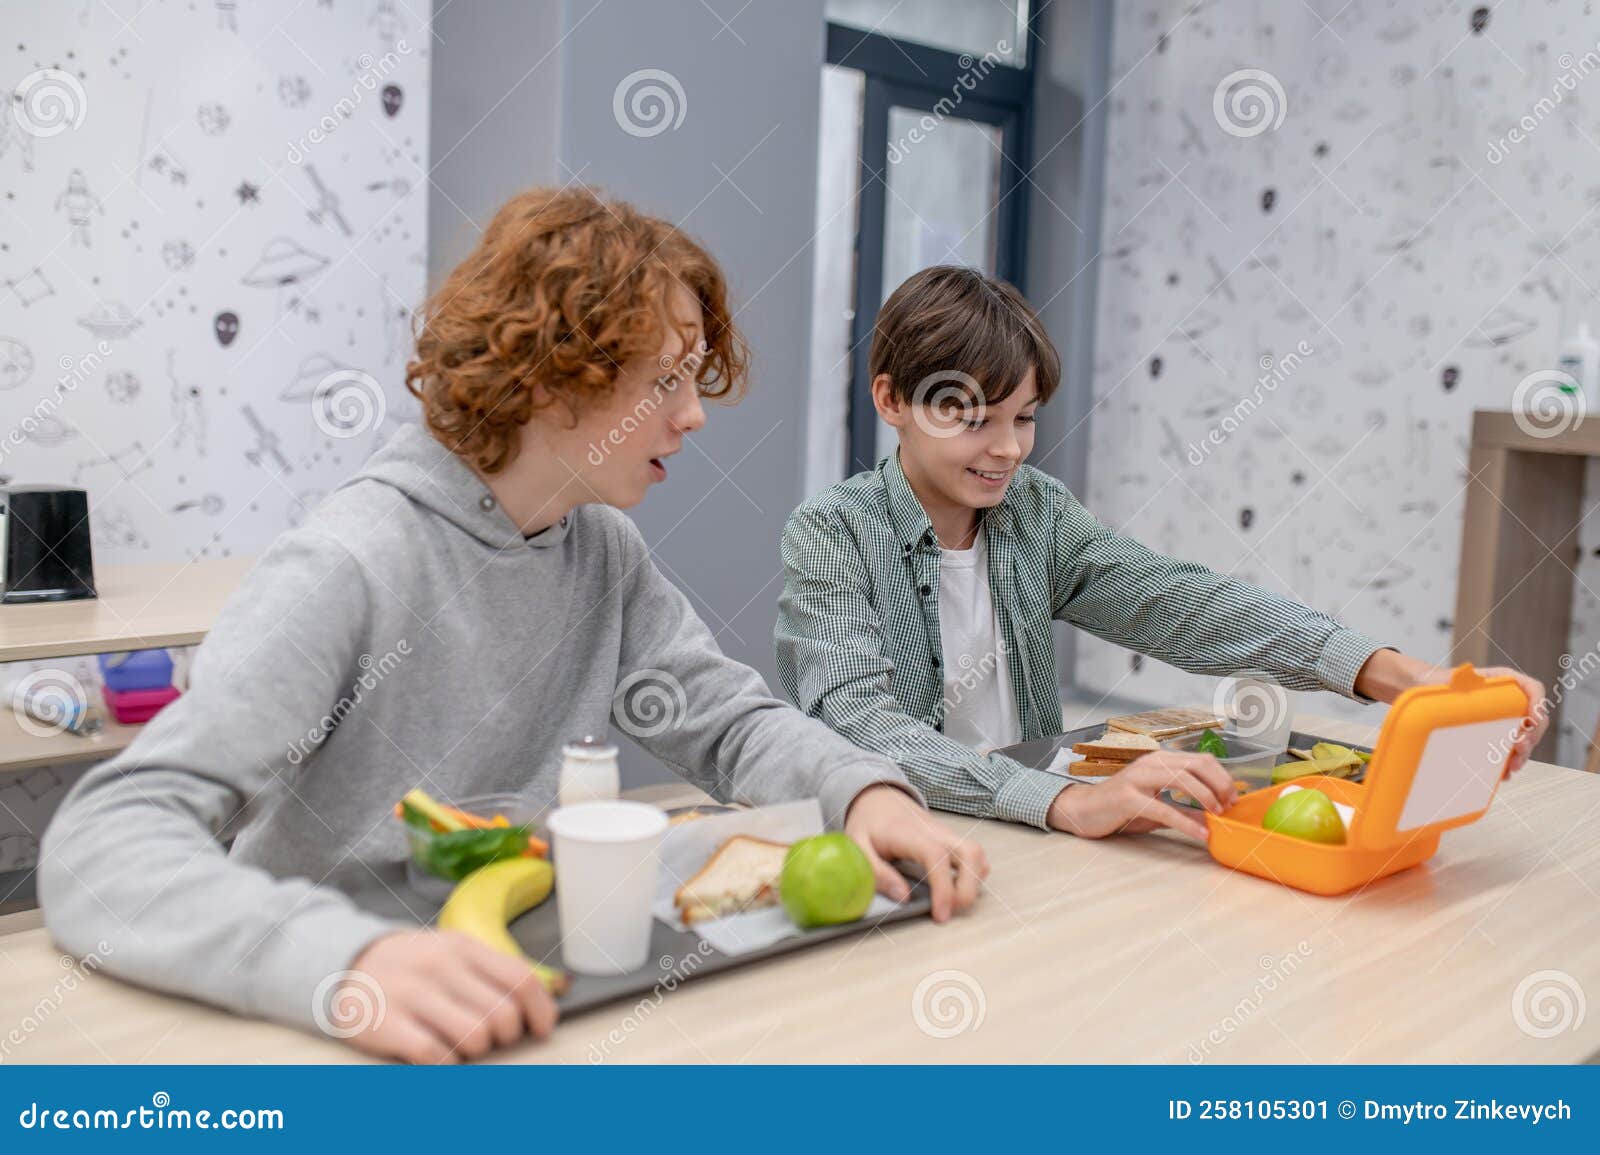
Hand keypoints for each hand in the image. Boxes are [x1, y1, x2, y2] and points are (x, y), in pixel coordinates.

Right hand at [334, 929, 557, 1062]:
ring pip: (475, 1037)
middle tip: (492, 1038)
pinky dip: (445, 1063)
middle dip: (506, 1037)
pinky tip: (437, 1055)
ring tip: (461, 1044)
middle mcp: (441, 966)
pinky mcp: (387, 1023)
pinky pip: (435, 1056)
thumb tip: (542, 1004)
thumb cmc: (413, 965)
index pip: (521, 979)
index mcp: (463, 947)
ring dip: (476, 1051)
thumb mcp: (453, 952)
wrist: (345, 964)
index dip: (541, 1011)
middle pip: (502, 1014)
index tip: (541, 1030)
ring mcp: (413, 994)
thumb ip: (493, 972)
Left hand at [844, 783, 988, 921]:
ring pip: (977, 854)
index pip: (936, 856)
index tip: (941, 914)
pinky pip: (974, 856)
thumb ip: (877, 873)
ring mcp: (946, 834)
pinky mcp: (951, 840)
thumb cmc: (868, 824)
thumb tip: (904, 897)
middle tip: (950, 911)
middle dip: (969, 887)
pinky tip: (956, 888)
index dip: (943, 887)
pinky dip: (974, 874)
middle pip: (971, 852)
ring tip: (952, 903)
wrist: (878, 800)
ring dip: (974, 882)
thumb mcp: (857, 846)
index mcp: (909, 833)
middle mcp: (935, 831)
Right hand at [1046, 751, 1237, 840]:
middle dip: (1220, 785)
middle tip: (1230, 806)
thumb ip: (1183, 808)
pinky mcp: (1128, 798)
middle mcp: (1150, 763)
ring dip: (1207, 798)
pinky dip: (1187, 823)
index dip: (1222, 777)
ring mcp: (1138, 778)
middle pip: (1197, 764)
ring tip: (1218, 815)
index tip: (1233, 798)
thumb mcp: (1157, 805)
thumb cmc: (1120, 807)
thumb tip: (1212, 818)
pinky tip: (1201, 834)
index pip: (1201, 759)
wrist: (1083, 810)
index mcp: (1159, 760)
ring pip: (1183, 779)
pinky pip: (1165, 810)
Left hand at [1354, 651, 1547, 773]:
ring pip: (1525, 738)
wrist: (1424, 693)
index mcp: (1506, 682)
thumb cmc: (1439, 683)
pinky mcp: (1496, 735)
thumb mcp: (1449, 680)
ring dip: (1522, 753)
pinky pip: (1509, 751)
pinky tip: (1503, 773)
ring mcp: (1505, 720)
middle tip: (1519, 747)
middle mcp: (1511, 701)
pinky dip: (1509, 762)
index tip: (1533, 719)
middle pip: (1534, 719)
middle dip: (1531, 735)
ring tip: (1513, 765)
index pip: (1533, 689)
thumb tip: (1461, 679)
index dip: (1538, 704)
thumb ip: (1459, 679)